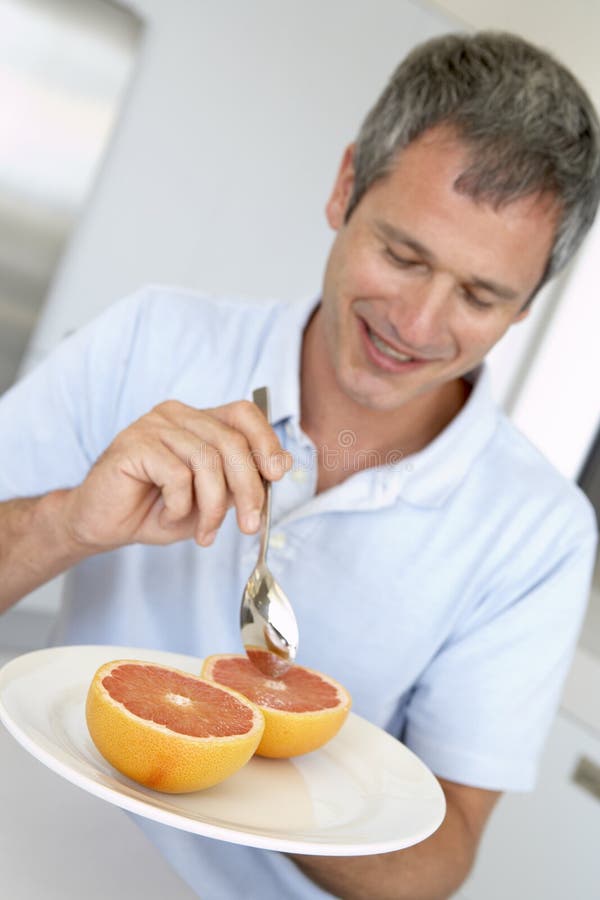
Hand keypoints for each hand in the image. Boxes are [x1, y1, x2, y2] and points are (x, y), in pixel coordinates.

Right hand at [62, 399, 292, 550]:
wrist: (105, 524)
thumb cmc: (157, 509)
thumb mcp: (211, 498)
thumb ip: (239, 481)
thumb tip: (279, 467)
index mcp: (199, 420)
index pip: (244, 414)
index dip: (266, 441)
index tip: (277, 475)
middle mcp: (178, 414)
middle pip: (231, 441)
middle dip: (248, 489)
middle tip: (249, 525)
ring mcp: (154, 425)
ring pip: (207, 461)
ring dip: (213, 507)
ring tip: (205, 532)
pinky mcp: (134, 444)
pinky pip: (177, 476)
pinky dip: (180, 506)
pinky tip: (167, 515)